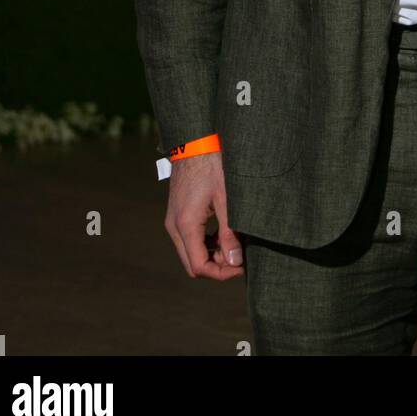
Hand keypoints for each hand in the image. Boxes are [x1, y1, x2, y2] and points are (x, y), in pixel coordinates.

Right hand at [164, 151, 244, 278]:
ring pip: (191, 253)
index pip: (199, 267)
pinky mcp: (177, 214)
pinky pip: (190, 240)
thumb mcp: (226, 199)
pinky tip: (223, 233)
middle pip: (193, 264)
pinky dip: (206, 243)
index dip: (222, 273)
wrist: (195, 141)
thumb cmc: (212, 165)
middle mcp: (174, 227)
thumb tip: (235, 261)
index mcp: (186, 224)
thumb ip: (229, 232)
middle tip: (240, 257)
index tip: (242, 266)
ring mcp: (174, 220)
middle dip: (217, 267)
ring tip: (234, 243)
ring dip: (212, 255)